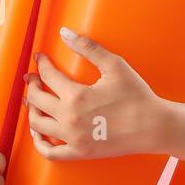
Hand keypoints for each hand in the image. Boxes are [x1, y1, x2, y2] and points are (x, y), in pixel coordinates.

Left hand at [23, 26, 166, 160]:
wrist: (153, 127)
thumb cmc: (136, 95)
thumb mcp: (114, 65)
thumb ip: (88, 47)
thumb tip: (64, 32)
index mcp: (76, 96)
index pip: (48, 75)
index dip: (41, 63)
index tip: (40, 57)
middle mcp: (69, 118)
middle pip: (36, 99)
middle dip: (32, 84)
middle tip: (32, 77)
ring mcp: (72, 138)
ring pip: (37, 125)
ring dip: (31, 110)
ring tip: (33, 101)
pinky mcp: (79, 152)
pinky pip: (50, 152)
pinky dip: (39, 142)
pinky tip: (38, 132)